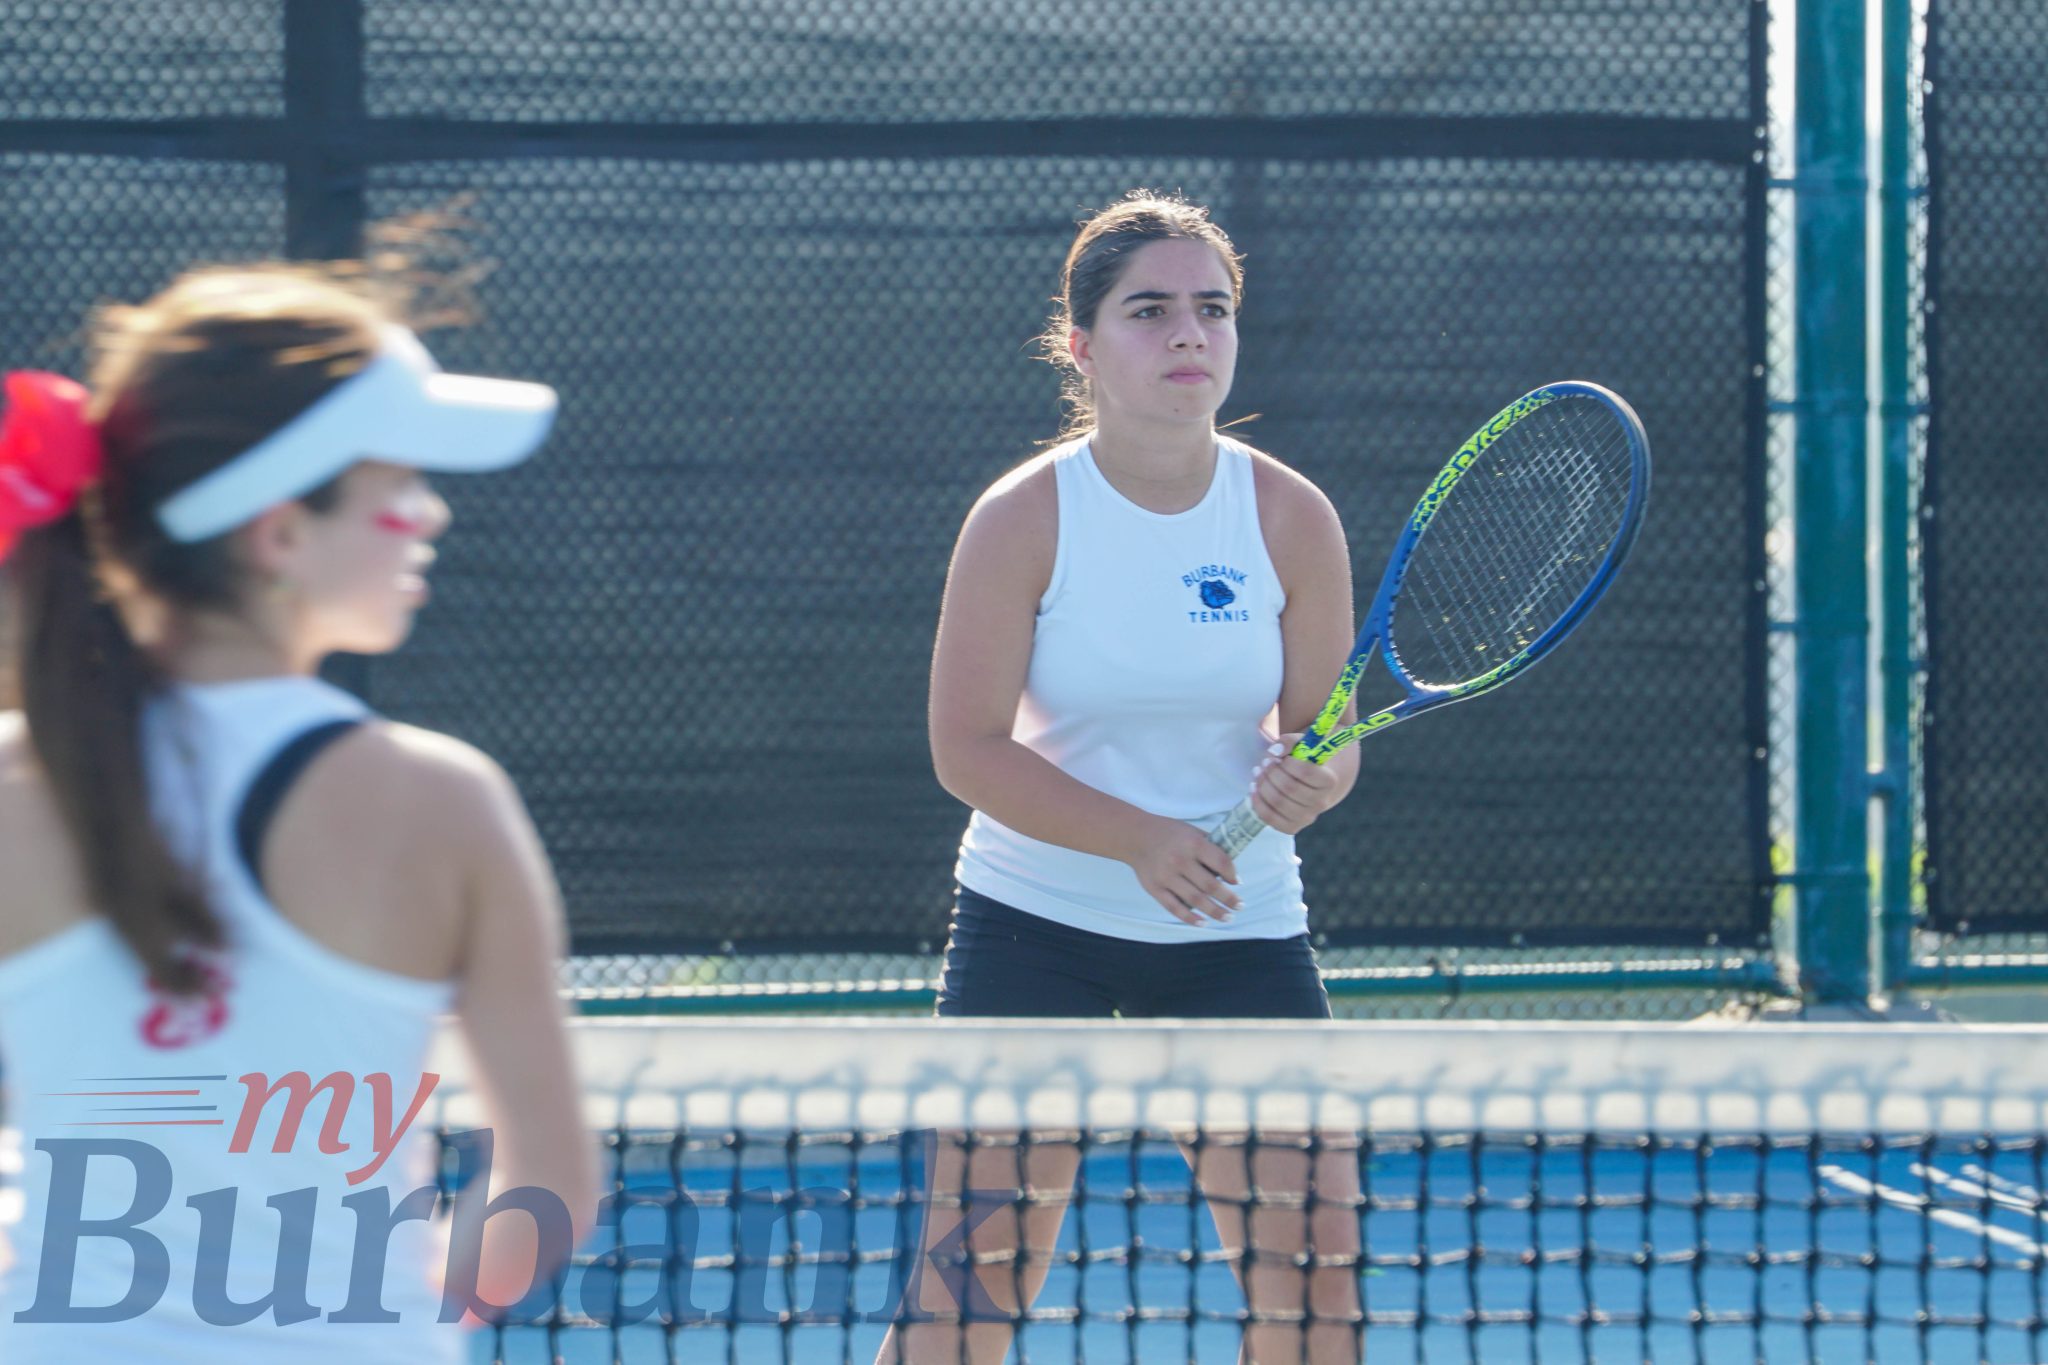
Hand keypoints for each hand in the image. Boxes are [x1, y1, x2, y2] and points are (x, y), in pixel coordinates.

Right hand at [1126, 816, 1240, 925]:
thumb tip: (1230, 869)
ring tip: (1227, 917)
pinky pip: (1175, 908)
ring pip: (1195, 900)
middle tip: (1239, 906)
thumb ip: (1209, 847)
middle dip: (1228, 899)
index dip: (1232, 874)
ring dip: (1214, 911)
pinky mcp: (1155, 889)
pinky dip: (1190, 918)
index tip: (1238, 883)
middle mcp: (1180, 861)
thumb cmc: (1169, 833)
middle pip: (1210, 885)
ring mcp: (1166, 877)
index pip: (1220, 862)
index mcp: (1193, 844)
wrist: (1135, 836)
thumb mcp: (1192, 832)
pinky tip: (1203, 922)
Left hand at [1248, 732, 1344, 835]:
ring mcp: (1308, 817)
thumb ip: (1290, 741)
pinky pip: (1271, 818)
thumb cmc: (1307, 761)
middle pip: (1289, 788)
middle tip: (1264, 762)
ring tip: (1258, 772)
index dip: (1287, 762)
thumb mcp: (1304, 744)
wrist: (1314, 785)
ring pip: (1278, 803)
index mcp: (1329, 781)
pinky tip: (1254, 789)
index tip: (1277, 756)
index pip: (1306, 772)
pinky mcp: (1293, 826)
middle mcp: (1321, 802)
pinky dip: (1258, 803)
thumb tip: (1274, 751)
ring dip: (1262, 785)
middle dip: (1271, 773)